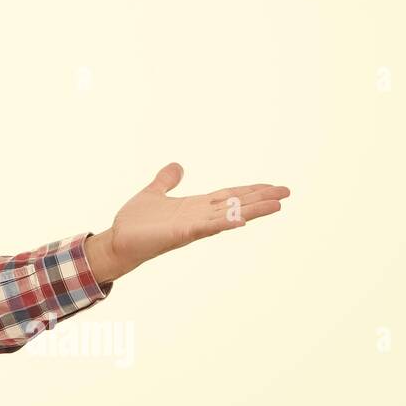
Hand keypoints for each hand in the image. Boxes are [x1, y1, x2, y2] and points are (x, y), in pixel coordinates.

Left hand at [86, 162, 289, 282]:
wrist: (117, 241)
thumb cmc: (136, 222)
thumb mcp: (153, 193)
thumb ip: (166, 181)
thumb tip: (177, 165)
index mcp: (195, 206)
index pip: (229, 196)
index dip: (250, 190)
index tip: (274, 186)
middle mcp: (199, 216)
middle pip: (236, 205)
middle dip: (260, 199)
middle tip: (287, 193)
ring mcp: (192, 226)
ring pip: (228, 216)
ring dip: (252, 211)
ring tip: (276, 205)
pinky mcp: (180, 234)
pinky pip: (206, 228)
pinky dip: (223, 223)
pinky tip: (240, 220)